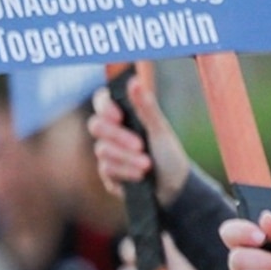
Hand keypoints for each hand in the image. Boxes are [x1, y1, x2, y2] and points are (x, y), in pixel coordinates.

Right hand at [88, 64, 189, 201]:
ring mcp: (107, 154)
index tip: (119, 116)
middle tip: (140, 145)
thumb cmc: (168, 155)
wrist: (174, 188)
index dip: (105, 107)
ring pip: (102, 150)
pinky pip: (107, 170)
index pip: (102, 102)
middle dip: (119, 137)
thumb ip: (146, 107)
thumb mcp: (160, 130)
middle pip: (96, 125)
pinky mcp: (107, 175)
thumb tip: (134, 81)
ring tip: (147, 165)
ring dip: (127, 158)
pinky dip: (126, 172)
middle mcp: (111, 133)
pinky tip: (140, 176)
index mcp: (123, 116)